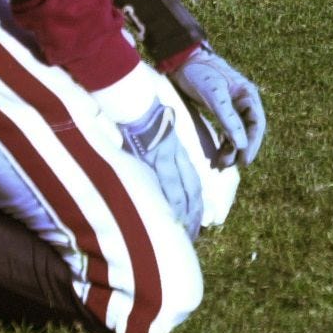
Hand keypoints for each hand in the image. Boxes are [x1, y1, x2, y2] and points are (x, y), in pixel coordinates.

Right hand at [117, 101, 202, 238]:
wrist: (134, 97)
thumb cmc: (140, 110)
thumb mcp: (157, 130)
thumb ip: (160, 148)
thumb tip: (154, 160)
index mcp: (176, 149)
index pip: (191, 180)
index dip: (196, 201)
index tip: (197, 219)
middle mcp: (174, 155)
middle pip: (191, 189)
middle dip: (194, 213)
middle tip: (195, 235)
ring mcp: (163, 158)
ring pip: (180, 191)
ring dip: (185, 214)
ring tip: (187, 234)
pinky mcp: (151, 159)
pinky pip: (164, 185)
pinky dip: (171, 203)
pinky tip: (173, 217)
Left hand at [171, 48, 266, 166]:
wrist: (182, 61)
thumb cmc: (200, 74)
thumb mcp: (215, 96)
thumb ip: (229, 120)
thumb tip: (242, 145)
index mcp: (248, 94)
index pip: (257, 124)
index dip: (253, 144)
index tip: (245, 161)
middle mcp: (243, 101)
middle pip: (249, 130)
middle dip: (241, 149)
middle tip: (231, 165)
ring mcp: (232, 105)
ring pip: (238, 132)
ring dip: (232, 148)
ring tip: (222, 163)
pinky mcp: (220, 109)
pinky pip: (228, 129)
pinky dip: (224, 141)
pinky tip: (219, 150)